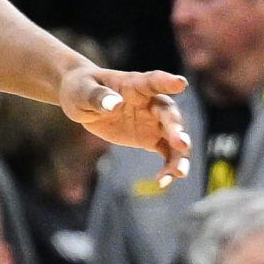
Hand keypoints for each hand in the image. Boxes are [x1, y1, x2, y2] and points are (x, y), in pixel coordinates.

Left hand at [61, 66, 189, 185]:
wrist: (83, 99)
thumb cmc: (82, 88)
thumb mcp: (82, 91)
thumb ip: (97, 97)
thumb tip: (114, 104)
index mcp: (133, 85)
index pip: (152, 81)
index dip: (167, 82)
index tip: (180, 83)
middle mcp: (149, 102)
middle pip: (168, 114)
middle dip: (176, 128)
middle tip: (181, 143)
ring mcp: (153, 121)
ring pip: (174, 137)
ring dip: (179, 155)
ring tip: (179, 173)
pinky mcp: (150, 138)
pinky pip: (166, 153)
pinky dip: (169, 167)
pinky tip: (163, 182)